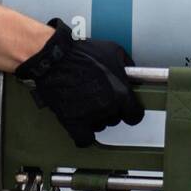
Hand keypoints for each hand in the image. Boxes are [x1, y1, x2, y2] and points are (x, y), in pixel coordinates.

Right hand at [14, 18, 143, 146]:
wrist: (55, 59)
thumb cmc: (82, 53)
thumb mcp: (114, 51)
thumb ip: (127, 65)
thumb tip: (131, 74)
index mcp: (121, 93)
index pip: (135, 115)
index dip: (131, 111)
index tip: (127, 109)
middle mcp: (108, 107)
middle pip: (116, 119)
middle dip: (110, 109)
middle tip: (99, 96)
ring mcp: (91, 117)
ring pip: (100, 126)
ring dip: (96, 119)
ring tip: (86, 103)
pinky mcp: (73, 122)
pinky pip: (84, 139)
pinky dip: (83, 134)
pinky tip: (81, 125)